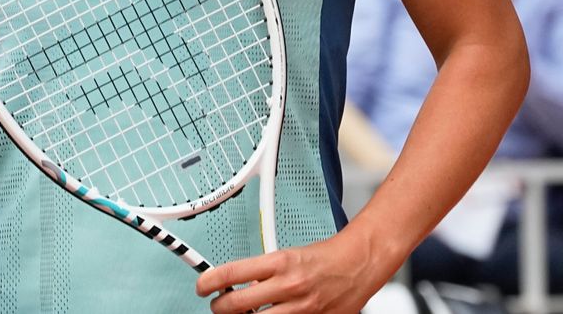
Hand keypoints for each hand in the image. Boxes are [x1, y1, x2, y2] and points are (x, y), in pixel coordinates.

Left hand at [195, 231, 390, 312]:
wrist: (360, 262)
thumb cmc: (326, 257)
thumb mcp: (289, 254)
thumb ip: (265, 271)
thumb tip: (242, 284)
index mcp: (280, 262)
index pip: (231, 273)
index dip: (209, 282)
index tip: (202, 286)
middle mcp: (289, 285)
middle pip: (237, 305)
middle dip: (220, 307)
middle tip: (217, 304)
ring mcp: (302, 308)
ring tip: (241, 313)